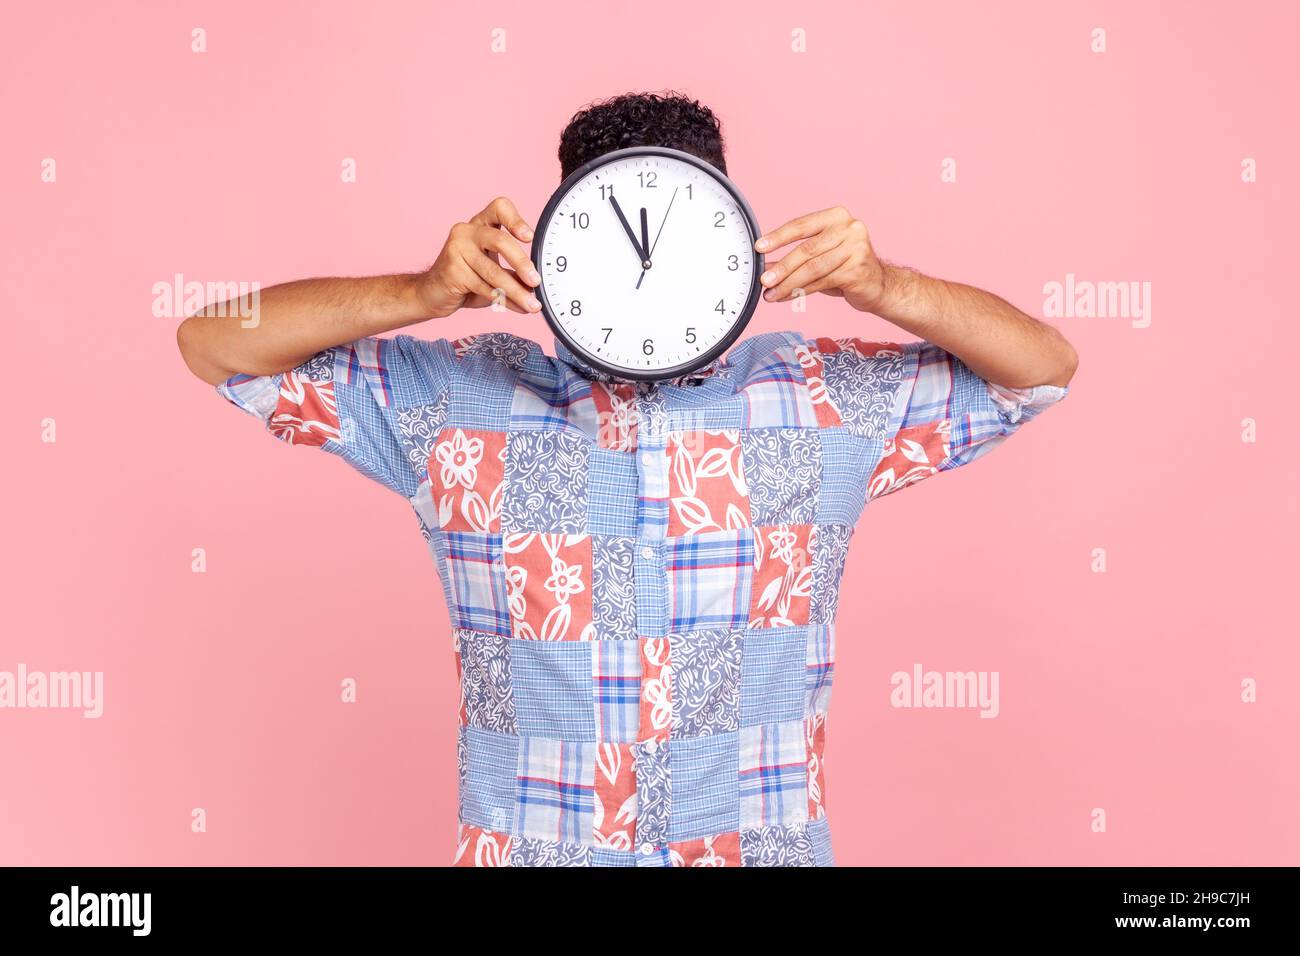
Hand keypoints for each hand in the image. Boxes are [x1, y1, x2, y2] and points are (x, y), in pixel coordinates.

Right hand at [417, 197, 541, 317]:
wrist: (433, 293)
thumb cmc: (466, 279)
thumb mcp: (493, 272)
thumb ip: (514, 273)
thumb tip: (537, 286)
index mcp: (481, 224)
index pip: (499, 208)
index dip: (516, 220)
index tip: (529, 238)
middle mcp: (467, 231)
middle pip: (500, 241)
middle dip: (521, 263)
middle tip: (536, 281)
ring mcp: (456, 248)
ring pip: (493, 271)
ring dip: (516, 291)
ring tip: (532, 305)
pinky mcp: (452, 270)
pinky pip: (484, 287)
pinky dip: (504, 300)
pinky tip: (517, 307)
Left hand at [754, 206, 884, 312]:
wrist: (878, 286)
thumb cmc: (844, 268)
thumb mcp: (818, 258)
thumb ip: (793, 258)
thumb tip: (763, 265)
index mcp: (837, 216)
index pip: (802, 225)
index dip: (779, 237)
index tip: (759, 247)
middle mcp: (849, 227)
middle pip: (807, 249)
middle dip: (782, 266)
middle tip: (763, 279)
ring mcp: (856, 247)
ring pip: (813, 268)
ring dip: (788, 283)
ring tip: (771, 294)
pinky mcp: (858, 269)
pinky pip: (822, 282)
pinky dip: (801, 291)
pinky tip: (787, 297)